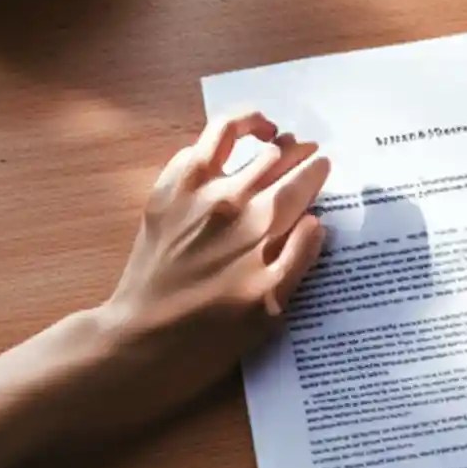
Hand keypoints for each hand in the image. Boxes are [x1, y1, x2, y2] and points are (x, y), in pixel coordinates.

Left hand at [68, 111, 330, 433]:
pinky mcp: (165, 192)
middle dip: (297, 150)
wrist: (144, 338)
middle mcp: (232, 199)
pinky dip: (217, 138)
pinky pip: (196, 147)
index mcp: (264, 228)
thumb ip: (299, 259)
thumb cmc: (212, 334)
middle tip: (306, 150)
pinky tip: (229, 146)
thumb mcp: (272, 308)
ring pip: (237, 134)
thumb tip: (314, 221)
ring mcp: (195, 191)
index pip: (303, 181)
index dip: (317, 169)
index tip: (323, 165)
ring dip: (262, 129)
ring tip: (273, 132)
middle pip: (277, 156)